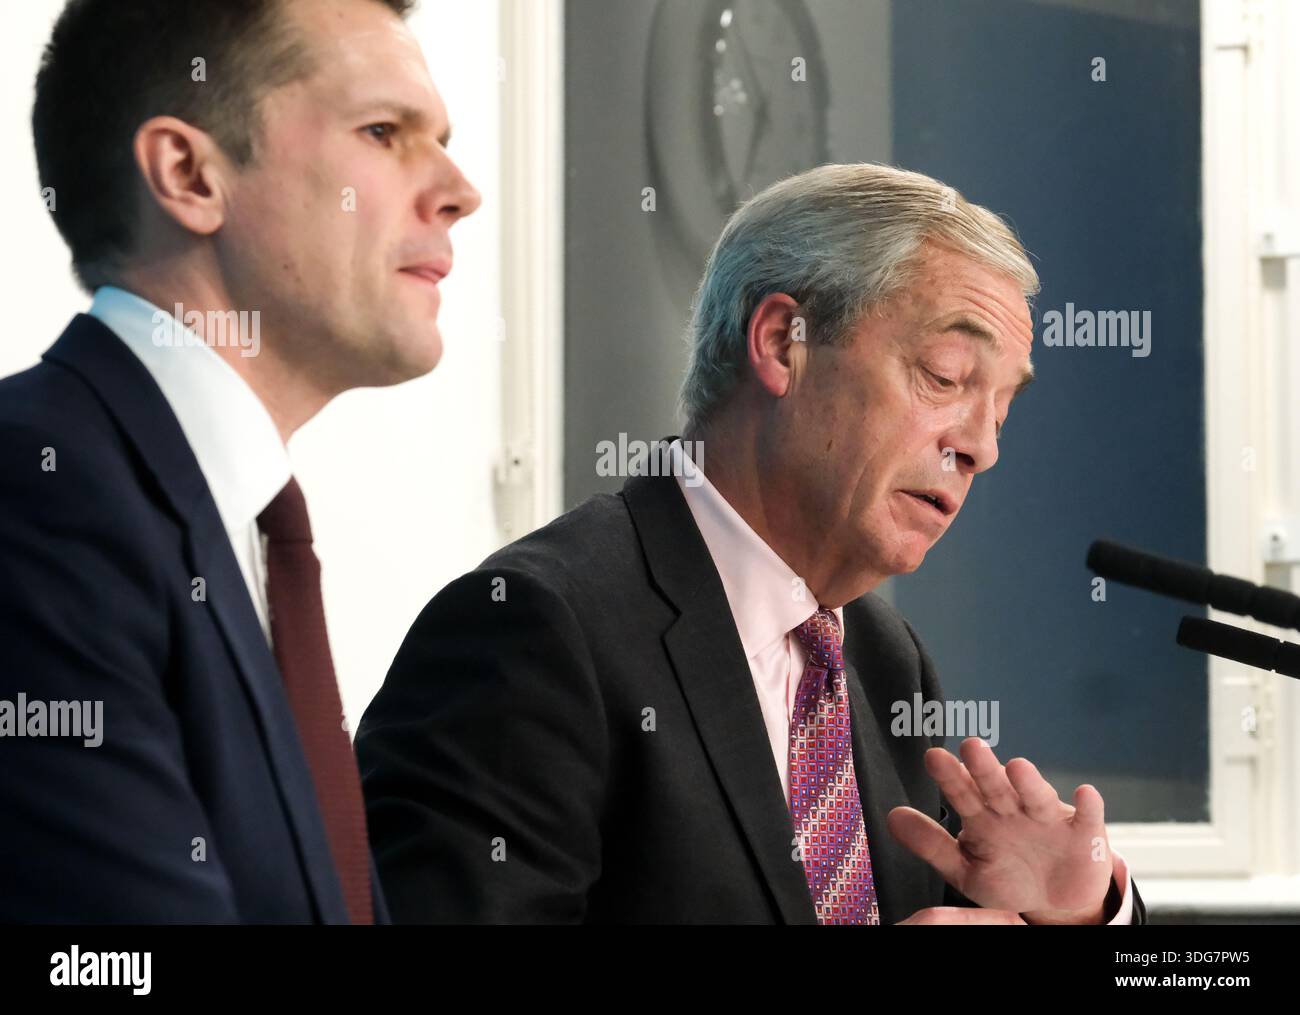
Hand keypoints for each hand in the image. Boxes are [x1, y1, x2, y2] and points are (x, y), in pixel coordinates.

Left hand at [886, 738, 1114, 923]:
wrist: (1055, 904)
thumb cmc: (1008, 878)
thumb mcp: (966, 869)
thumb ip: (931, 845)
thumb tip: (892, 817)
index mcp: (983, 816)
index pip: (962, 792)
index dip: (950, 776)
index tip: (933, 757)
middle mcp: (1014, 809)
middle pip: (996, 786)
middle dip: (985, 767)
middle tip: (970, 746)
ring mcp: (1048, 818)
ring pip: (1037, 795)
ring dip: (1029, 782)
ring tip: (1017, 767)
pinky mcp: (1085, 833)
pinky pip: (1089, 817)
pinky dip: (1089, 806)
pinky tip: (1085, 795)